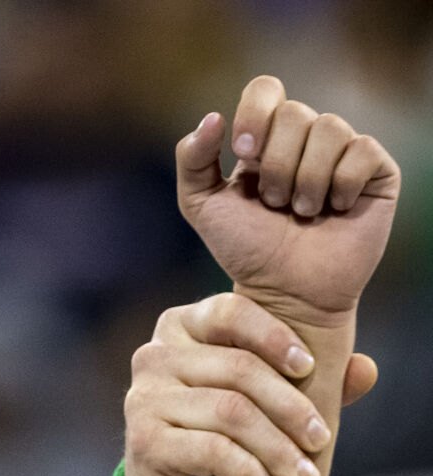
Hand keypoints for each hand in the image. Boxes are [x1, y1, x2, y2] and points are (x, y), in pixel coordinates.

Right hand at [124, 293, 376, 475]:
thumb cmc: (217, 433)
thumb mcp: (261, 398)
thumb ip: (310, 379)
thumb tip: (366, 370)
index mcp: (181, 327)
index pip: (232, 313)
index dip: (276, 338)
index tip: (310, 370)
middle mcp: (154, 356)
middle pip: (239, 369)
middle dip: (291, 409)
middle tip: (322, 442)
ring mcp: (142, 398)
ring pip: (230, 413)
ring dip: (277, 449)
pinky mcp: (143, 442)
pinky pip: (211, 451)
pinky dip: (249, 473)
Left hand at [177, 77, 400, 327]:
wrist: (285, 293)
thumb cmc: (245, 251)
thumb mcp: (202, 206)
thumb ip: (193, 160)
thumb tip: (212, 116)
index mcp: (266, 140)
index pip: (265, 89)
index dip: (255, 114)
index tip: (244, 153)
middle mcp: (306, 140)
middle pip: (294, 112)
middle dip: (275, 165)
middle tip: (274, 204)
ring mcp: (343, 152)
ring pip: (328, 128)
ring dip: (305, 180)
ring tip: (302, 213)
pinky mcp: (376, 171)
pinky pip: (361, 150)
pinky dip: (340, 185)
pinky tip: (334, 211)